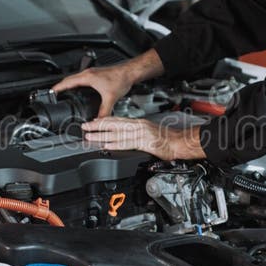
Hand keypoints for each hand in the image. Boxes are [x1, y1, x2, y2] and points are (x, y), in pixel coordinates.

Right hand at [52, 49, 164, 117]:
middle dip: (61, 86)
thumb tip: (98, 121)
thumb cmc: (121, 79)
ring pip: (75, 78)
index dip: (58, 88)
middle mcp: (88, 73)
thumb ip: (104, 111)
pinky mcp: (97, 74)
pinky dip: (77, 83)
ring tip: (64, 91)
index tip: (51, 92)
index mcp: (87, 77)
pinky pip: (82, 78)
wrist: (130, 72)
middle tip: (54, 93)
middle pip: (69, 79)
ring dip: (69, 84)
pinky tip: (80, 89)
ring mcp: (92, 73)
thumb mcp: (110, 98)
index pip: (68, 82)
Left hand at [81, 117, 204, 160]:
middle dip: (98, 126)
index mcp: (139, 123)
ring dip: (102, 136)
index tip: (93, 122)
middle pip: (114, 125)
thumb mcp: (150, 133)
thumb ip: (137, 135)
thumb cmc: (169, 139)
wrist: (181, 142)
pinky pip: (127, 143)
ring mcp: (141, 134)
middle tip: (85, 127)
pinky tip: (106, 146)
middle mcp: (139, 126)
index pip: (118, 120)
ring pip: (117, 134)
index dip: (104, 121)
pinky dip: (115, 144)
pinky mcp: (144, 143)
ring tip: (90, 137)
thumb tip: (126, 138)